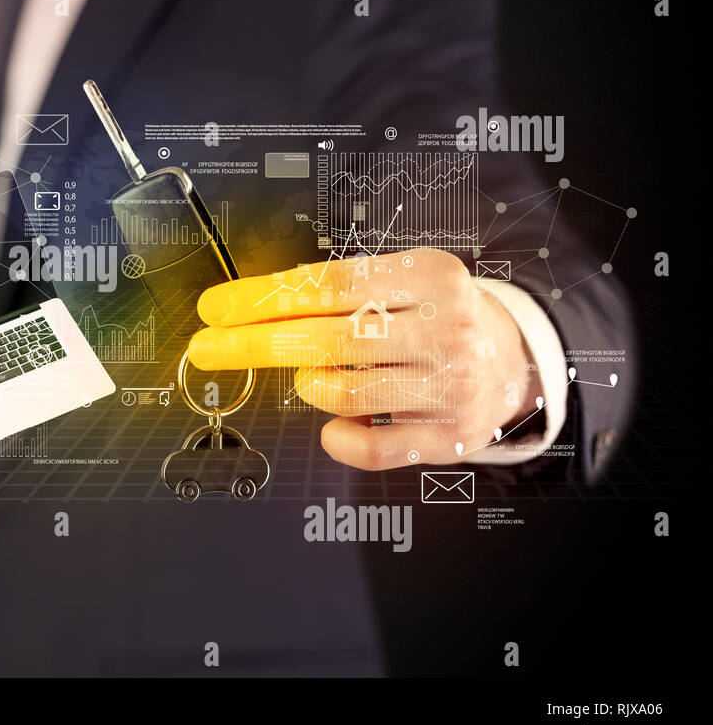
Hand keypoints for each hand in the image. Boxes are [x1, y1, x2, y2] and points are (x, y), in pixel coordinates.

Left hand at [188, 249, 541, 468]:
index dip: (263, 298)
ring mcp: (451, 385)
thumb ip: (341, 290)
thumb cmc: (439, 314)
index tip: (217, 308)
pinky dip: (339, 438)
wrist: (516, 358)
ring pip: (344, 393)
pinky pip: (372, 448)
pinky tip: (332, 425)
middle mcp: (445, 329)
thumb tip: (253, 308)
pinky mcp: (451, 436)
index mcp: (431, 276)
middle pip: (327, 339)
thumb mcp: (404, 279)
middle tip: (209, 347)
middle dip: (255, 344)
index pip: (328, 285)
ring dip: (309, 386)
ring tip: (310, 377)